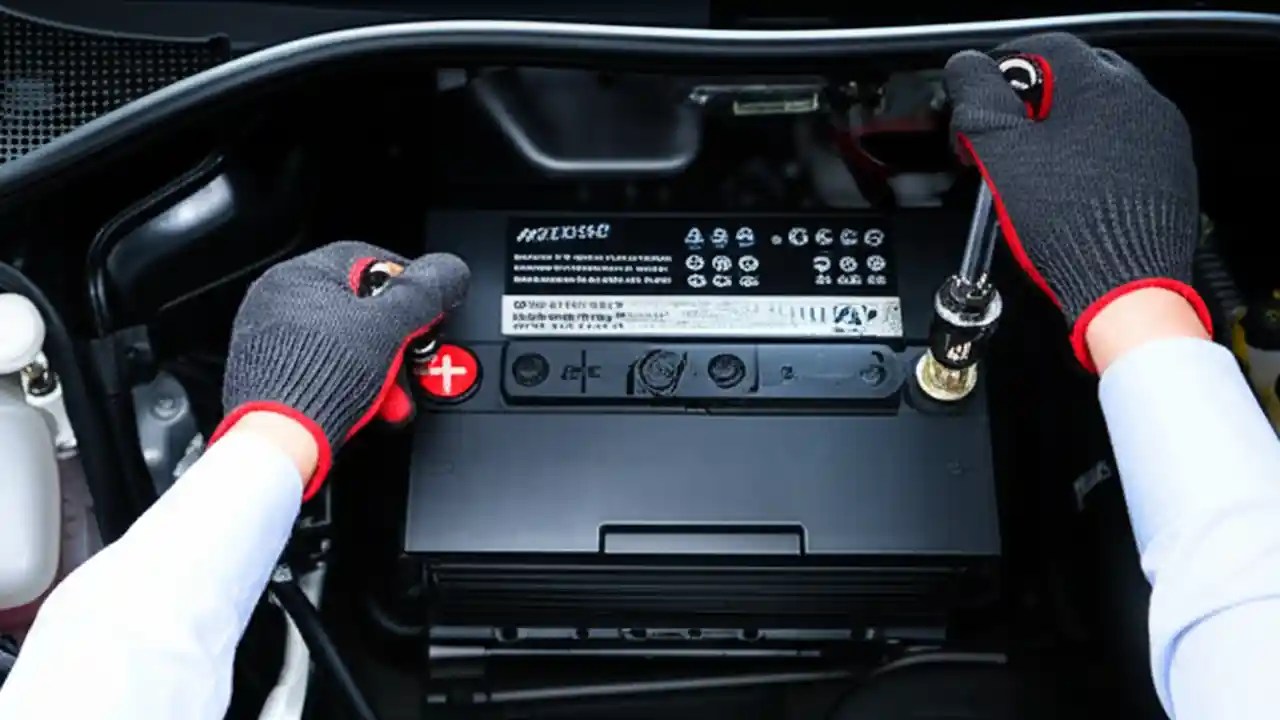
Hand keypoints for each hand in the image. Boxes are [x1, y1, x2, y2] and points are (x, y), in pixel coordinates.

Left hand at [211, 241, 468, 498]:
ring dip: (381, 369)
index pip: (370, 260)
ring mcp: (274, 339)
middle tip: (412, 359)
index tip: (429, 312)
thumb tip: (450, 270)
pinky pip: (328, 369)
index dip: (410, 287)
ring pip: (347, 344)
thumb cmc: (321, 376)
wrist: (280, 440)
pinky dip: (354, 384)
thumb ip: (425, 294)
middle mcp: (280, 301)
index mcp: (301, 275)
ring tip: (392, 395)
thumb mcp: (389, 327)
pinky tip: (370, 404)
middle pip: (361, 308)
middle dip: (396, 341)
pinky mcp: (274, 375)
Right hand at [945, 33, 1211, 370]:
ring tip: (1034, 168)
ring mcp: (1162, 139)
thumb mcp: (1001, 154)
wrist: (1126, 288)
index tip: (983, 93)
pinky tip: (1069, 190)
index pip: (1045, 48)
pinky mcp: (1169, 174)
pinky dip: (1093, 157)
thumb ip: (978, 100)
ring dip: (1065, 128)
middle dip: (1035, 99)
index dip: (1004, 66)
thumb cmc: (1068, 225)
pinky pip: (1125, 148)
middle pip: (1077, 77)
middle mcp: (1142, 104)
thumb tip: (966, 69)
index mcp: (1100, 88)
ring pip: (1103, 114)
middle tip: (1004, 133)